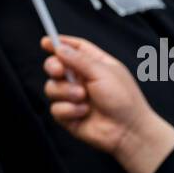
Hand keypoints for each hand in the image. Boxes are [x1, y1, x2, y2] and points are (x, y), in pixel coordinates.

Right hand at [42, 35, 173, 172]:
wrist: (127, 130)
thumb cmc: (123, 99)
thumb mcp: (103, 72)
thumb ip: (79, 60)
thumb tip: (60, 48)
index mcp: (94, 64)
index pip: (73, 49)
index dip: (59, 44)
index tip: (46, 42)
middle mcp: (81, 79)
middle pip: (55, 66)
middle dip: (53, 67)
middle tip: (59, 71)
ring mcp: (73, 98)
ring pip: (52, 87)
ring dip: (65, 91)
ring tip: (83, 97)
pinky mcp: (68, 115)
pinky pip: (55, 108)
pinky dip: (69, 109)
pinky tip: (84, 113)